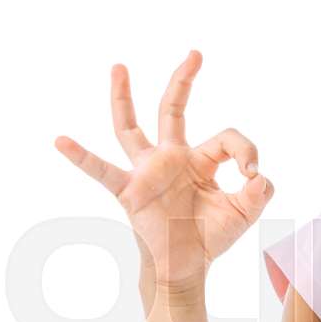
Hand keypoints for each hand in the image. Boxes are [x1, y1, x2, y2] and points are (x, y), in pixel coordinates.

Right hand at [54, 49, 272, 291]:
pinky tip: (61, 140)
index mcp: (199, 161)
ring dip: (123, 98)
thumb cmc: (210, 238)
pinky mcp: (129, 192)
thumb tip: (258, 174)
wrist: (186, 268)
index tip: (253, 173)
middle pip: (171, 110)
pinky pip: (101, 171)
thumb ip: (260, 191)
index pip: (225, 139)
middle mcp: (170, 158)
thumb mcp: (244, 212)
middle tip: (195, 54)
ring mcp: (147, 172)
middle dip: (183, 81)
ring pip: (129, 128)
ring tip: (118, 66)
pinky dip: (81, 157)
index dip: (245, 150)